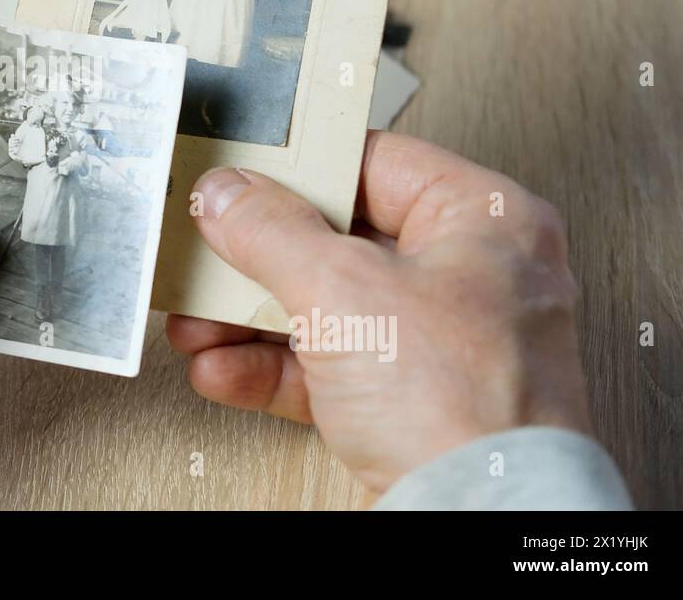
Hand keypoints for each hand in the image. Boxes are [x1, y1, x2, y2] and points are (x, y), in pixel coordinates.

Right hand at [167, 131, 591, 495]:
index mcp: (485, 221)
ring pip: (323, 308)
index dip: (300, 162)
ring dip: (247, 317)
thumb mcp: (343, 289)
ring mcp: (438, 346)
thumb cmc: (465, 407)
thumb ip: (272, 231)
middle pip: (337, 240)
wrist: (477, 519)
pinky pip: (325, 370)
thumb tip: (228, 195)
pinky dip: (268, 368)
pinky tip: (221, 368)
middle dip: (256, 256)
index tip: (240, 167)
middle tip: (207, 246)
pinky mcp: (409, 406)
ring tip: (197, 318)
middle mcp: (469, 278)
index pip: (375, 161)